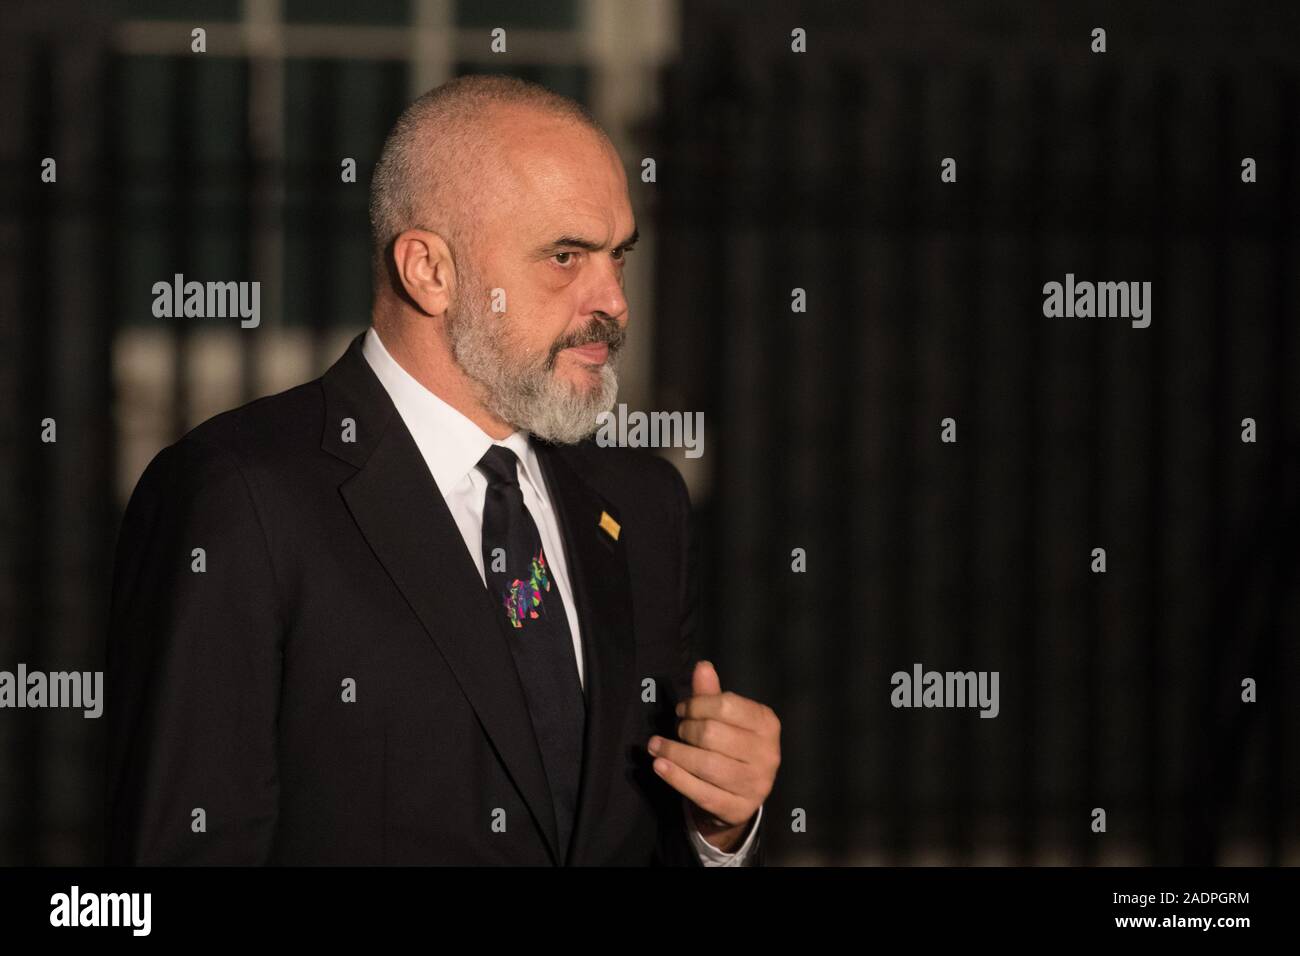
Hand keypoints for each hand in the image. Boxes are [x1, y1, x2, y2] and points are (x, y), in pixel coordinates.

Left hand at [646, 660, 780, 851]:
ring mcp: (756, 785)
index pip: (726, 705)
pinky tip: (659, 765)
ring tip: (656, 746)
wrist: (740, 796)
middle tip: (677, 730)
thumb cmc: (731, 747)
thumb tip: (702, 666)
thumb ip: (712, 694)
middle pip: (712, 733)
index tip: (682, 710)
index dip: (697, 704)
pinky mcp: (739, 809)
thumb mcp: (726, 719)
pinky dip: (675, 777)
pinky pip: (700, 792)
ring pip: (705, 764)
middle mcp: (768, 754)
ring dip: (673, 752)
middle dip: (686, 729)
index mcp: (767, 724)